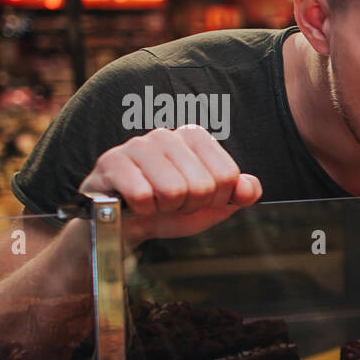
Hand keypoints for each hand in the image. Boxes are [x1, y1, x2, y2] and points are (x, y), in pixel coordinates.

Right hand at [78, 125, 261, 244]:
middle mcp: (168, 135)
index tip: (199, 199)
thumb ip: (240, 194)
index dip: (216, 199)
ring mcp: (138, 145)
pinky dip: (142, 210)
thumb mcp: (212, 205)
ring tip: (155, 202)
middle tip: (173, 203)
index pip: (228, 176)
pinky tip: (135, 204)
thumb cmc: (171, 209)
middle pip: (202, 186)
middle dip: (189, 206)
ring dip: (165, 208)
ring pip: (172, 190)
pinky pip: (142, 196)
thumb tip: (248, 189)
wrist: (125, 224)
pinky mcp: (111, 162)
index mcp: (195, 138)